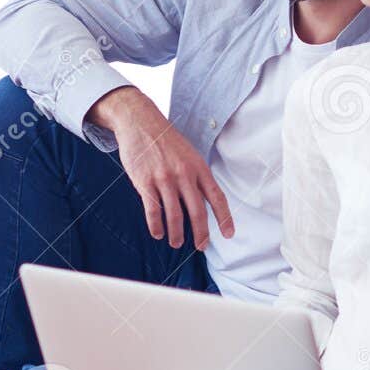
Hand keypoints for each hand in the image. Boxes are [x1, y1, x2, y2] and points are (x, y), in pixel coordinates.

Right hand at [88, 86, 233, 250]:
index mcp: (198, 167)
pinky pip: (153, 211)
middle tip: (201, 246)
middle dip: (201, 233)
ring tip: (176, 243)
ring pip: (174, 215)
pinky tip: (158, 233)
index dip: (224, 218)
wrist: (140, 122)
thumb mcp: (189, 154)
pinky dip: (156, 226)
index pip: (217, 197)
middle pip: (197, 211)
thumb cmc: (166, 141)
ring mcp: (164, 179)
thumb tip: (204, 203)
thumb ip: (197, 177)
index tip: (229, 234)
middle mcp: (184, 174)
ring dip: (176, 234)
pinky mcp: (145, 182)